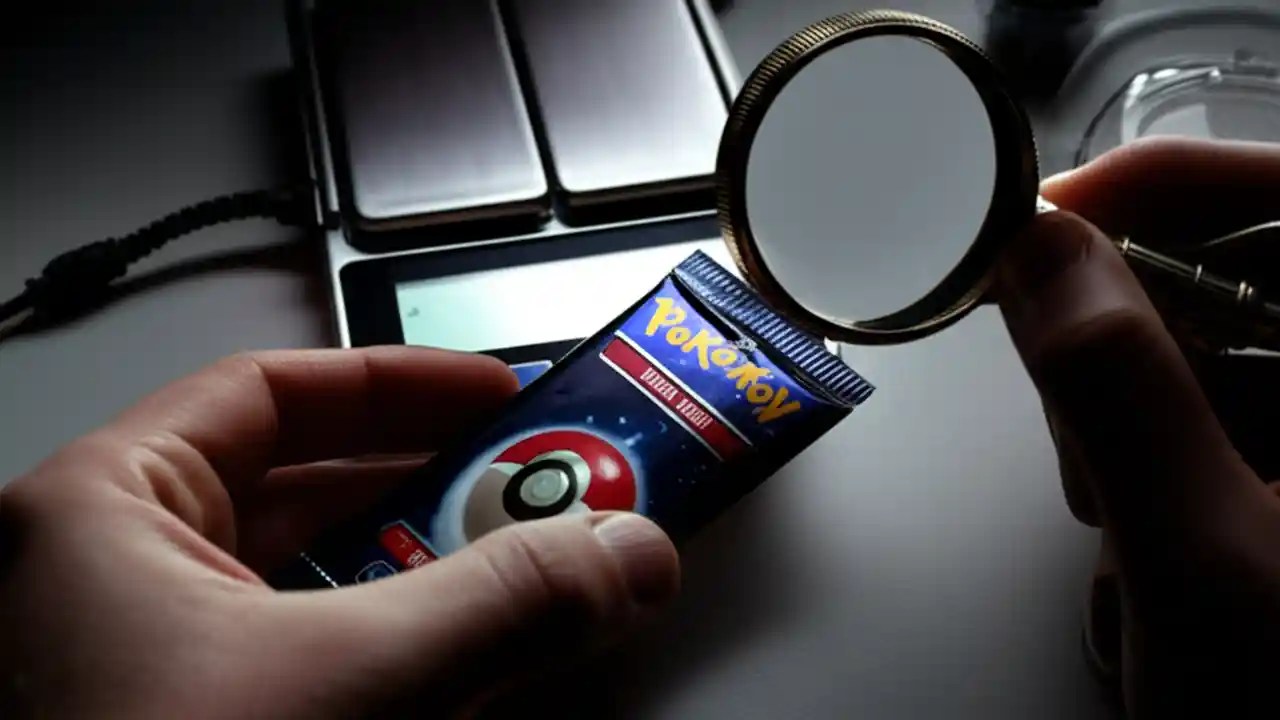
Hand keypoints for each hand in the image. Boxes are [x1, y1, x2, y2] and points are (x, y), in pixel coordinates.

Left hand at [0, 348, 678, 717]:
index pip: (268, 392)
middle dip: (437, 492)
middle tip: (536, 488)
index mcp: (101, 517)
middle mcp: (116, 581)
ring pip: (319, 582)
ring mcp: (156, 662)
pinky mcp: (205, 719)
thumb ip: (504, 603)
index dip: (399, 384)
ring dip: (428, 579)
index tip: (495, 396)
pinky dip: (398, 653)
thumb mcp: (352, 681)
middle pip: (307, 487)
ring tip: (519, 574)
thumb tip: (615, 552)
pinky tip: (462, 664)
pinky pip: (316, 658)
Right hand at [996, 137, 1279, 716]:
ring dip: (1119, 422)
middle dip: (1120, 342)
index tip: (1041, 218)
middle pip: (1227, 274)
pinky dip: (1138, 459)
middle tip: (1082, 426)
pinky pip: (1190, 413)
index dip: (1160, 188)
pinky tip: (1139, 534)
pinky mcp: (1273, 474)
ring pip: (1194, 351)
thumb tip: (1043, 258)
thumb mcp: (1204, 566)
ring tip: (1123, 518)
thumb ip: (1120, 396)